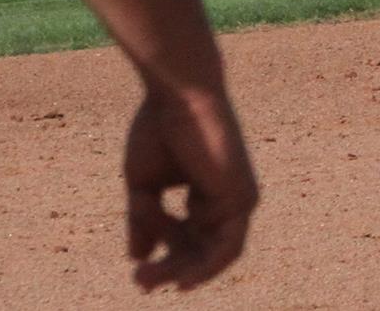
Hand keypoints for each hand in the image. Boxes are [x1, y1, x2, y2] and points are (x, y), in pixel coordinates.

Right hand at [123, 87, 258, 291]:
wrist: (178, 96)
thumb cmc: (160, 129)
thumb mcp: (145, 185)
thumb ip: (144, 221)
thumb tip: (137, 257)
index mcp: (207, 192)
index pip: (190, 236)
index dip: (166, 257)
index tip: (137, 272)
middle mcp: (228, 198)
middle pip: (203, 249)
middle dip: (171, 269)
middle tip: (139, 283)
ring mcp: (239, 198)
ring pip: (216, 253)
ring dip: (184, 272)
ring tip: (147, 279)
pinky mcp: (242, 197)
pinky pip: (225, 245)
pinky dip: (201, 258)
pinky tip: (178, 262)